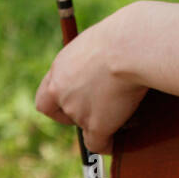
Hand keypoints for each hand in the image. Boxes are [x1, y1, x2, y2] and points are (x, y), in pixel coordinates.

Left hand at [35, 4, 147, 154]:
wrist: (132, 46)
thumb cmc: (124, 34)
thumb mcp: (101, 39)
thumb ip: (95, 56)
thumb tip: (109, 58)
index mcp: (60, 69)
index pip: (46, 97)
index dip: (58, 103)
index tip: (72, 101)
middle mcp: (63, 93)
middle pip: (65, 114)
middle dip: (79, 113)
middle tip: (99, 107)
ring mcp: (79, 111)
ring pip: (86, 125)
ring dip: (100, 120)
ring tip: (123, 109)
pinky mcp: (97, 124)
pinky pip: (98, 143)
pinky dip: (108, 143)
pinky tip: (116, 141)